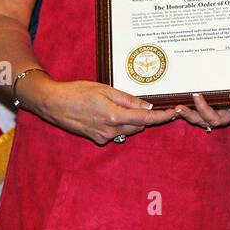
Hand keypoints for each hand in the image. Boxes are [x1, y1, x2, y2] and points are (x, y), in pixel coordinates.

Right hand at [21, 76, 178, 144]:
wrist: (53, 103)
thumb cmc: (77, 92)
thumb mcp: (105, 90)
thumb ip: (127, 100)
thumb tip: (147, 107)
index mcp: (115, 116)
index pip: (146, 119)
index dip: (163, 117)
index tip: (176, 113)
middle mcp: (111, 130)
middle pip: (139, 126)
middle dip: (145, 116)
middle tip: (147, 103)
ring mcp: (103, 137)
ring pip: (127, 130)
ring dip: (131, 121)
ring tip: (121, 105)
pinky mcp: (96, 139)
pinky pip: (115, 133)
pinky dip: (117, 124)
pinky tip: (105, 112)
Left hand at [174, 90, 229, 130]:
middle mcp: (229, 117)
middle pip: (217, 120)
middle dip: (205, 109)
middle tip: (196, 95)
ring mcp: (215, 118)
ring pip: (202, 121)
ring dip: (190, 113)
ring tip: (179, 106)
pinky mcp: (204, 116)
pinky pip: (193, 117)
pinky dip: (184, 113)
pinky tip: (174, 106)